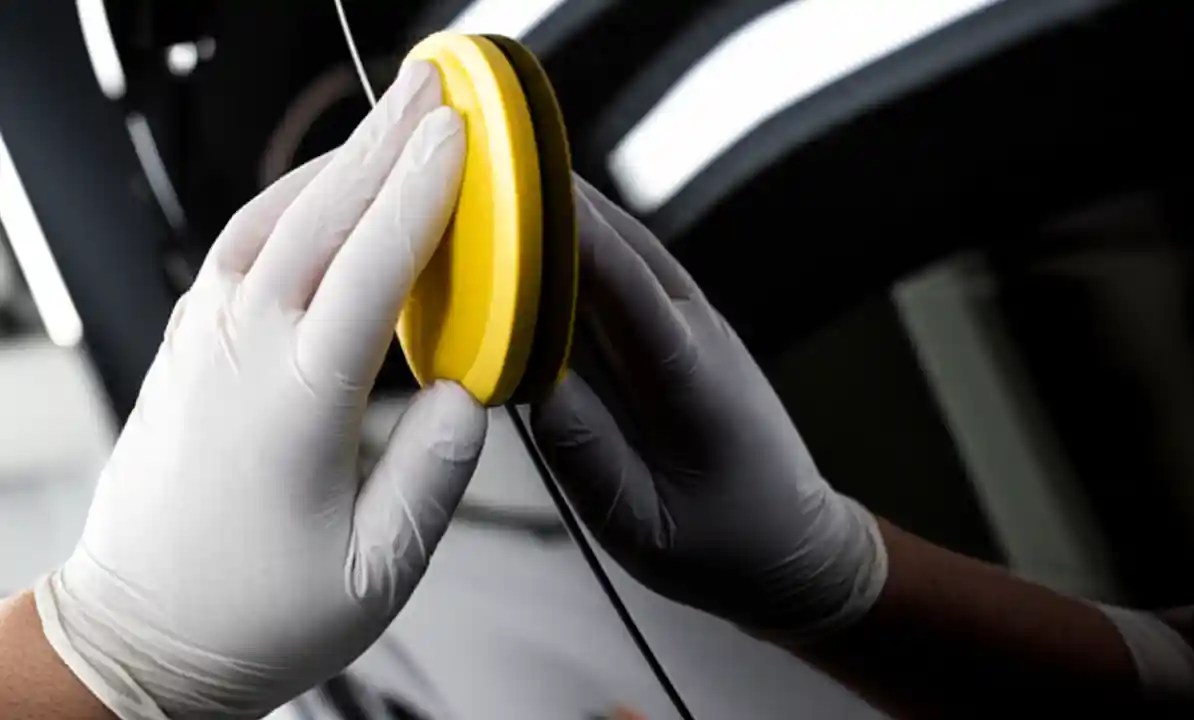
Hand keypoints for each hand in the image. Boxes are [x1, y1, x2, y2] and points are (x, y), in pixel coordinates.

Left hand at [35, 60, 483, 717]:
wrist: (139, 636)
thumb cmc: (254, 615)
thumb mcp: (377, 572)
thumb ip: (433, 475)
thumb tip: (467, 394)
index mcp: (296, 403)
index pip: (371, 268)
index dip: (421, 195)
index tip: (460, 140)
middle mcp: (240, 354)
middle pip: (320, 217)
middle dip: (383, 143)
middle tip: (434, 91)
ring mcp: (204, 344)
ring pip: (273, 219)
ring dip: (335, 162)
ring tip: (388, 122)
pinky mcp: (188, 349)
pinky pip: (240, 246)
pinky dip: (289, 201)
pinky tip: (321, 194)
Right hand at [532, 180, 885, 638]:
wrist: (795, 549)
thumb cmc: (727, 547)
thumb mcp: (647, 526)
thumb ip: (588, 457)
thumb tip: (525, 387)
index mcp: (691, 374)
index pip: (623, 281)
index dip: (564, 230)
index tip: (505, 187)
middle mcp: (696, 330)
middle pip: (622, 241)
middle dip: (552, 198)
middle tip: (477, 161)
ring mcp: (692, 326)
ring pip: (625, 247)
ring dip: (565, 213)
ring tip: (491, 182)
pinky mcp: (679, 335)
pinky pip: (624, 275)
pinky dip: (578, 250)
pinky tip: (531, 242)